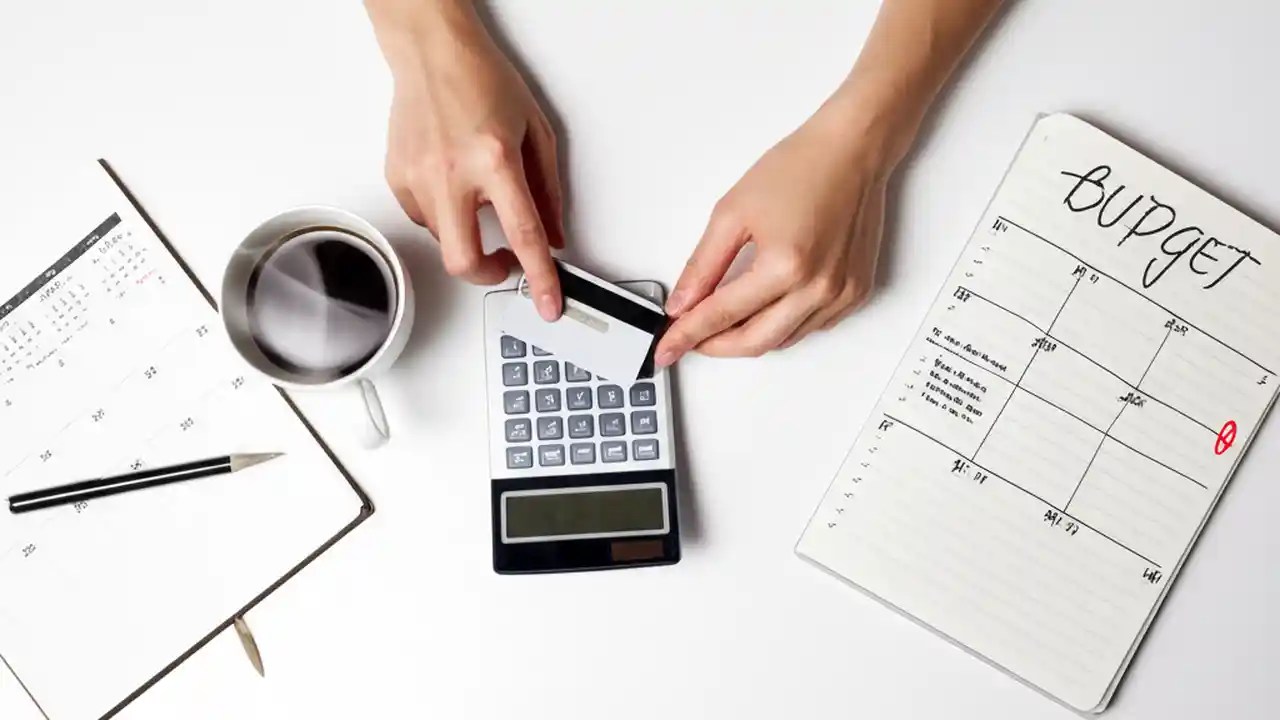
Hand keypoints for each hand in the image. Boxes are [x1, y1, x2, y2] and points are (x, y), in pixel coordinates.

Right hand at [368, 0, 563, 319]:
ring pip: (443, 239)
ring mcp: (418, 178)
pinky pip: (423, 217)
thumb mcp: (534, 131)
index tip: (548, 303)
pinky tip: (451, 182)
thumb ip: (548, 190)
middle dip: (488, 275)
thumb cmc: (482, 81)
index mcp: (494, 160)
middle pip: (464, 261)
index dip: (540, 277)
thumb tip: (553, 235)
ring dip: (466, 233)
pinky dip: (443, 213)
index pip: (523, 235)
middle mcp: (452, 173)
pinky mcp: (397, 177)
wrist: (432, 52)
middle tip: (504, 262)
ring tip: (476, 196)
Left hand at [655, 101, 890, 366]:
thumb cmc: (800, 169)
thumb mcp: (733, 212)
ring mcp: (841, 295)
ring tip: (721, 322)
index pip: (723, 315)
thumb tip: (682, 304)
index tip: (667, 347)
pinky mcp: (856, 294)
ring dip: (748, 338)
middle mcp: (818, 288)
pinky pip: (810, 328)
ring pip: (782, 340)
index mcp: (786, 266)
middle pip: (754, 343)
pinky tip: (763, 309)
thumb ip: (703, 265)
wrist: (852, 151)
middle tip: (689, 339)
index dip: (688, 334)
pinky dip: (781, 326)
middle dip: (716, 347)